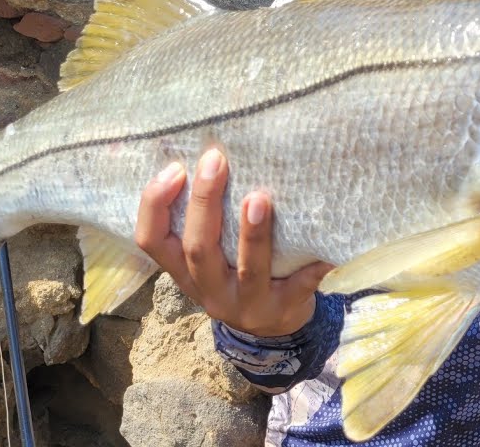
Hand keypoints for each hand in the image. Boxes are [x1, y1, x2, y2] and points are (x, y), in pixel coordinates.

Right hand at [134, 148, 333, 336]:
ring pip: (247, 269)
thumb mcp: (212, 257)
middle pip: (199, 249)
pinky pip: (301, 285)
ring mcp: (248, 303)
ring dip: (252, 234)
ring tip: (259, 198)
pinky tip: (326, 247)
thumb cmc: (238, 273)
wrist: (273, 328)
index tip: (174, 168)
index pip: (153, 241)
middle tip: (215, 161)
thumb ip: (207, 221)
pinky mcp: (285, 309)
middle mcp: (210, 290)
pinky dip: (313, 266)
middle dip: (205, 203)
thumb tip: (211, 151)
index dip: (155, 206)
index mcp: (185, 272)